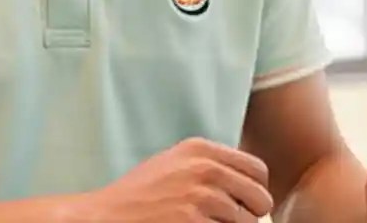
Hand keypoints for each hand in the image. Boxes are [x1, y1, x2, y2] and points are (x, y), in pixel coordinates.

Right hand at [78, 137, 273, 221]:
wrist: (107, 216)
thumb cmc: (140, 195)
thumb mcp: (174, 164)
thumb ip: (209, 165)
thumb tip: (248, 184)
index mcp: (202, 150)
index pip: (257, 170)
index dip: (256, 191)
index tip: (246, 204)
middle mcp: (205, 168)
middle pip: (259, 197)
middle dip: (252, 215)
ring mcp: (200, 196)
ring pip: (247, 222)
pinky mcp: (192, 221)